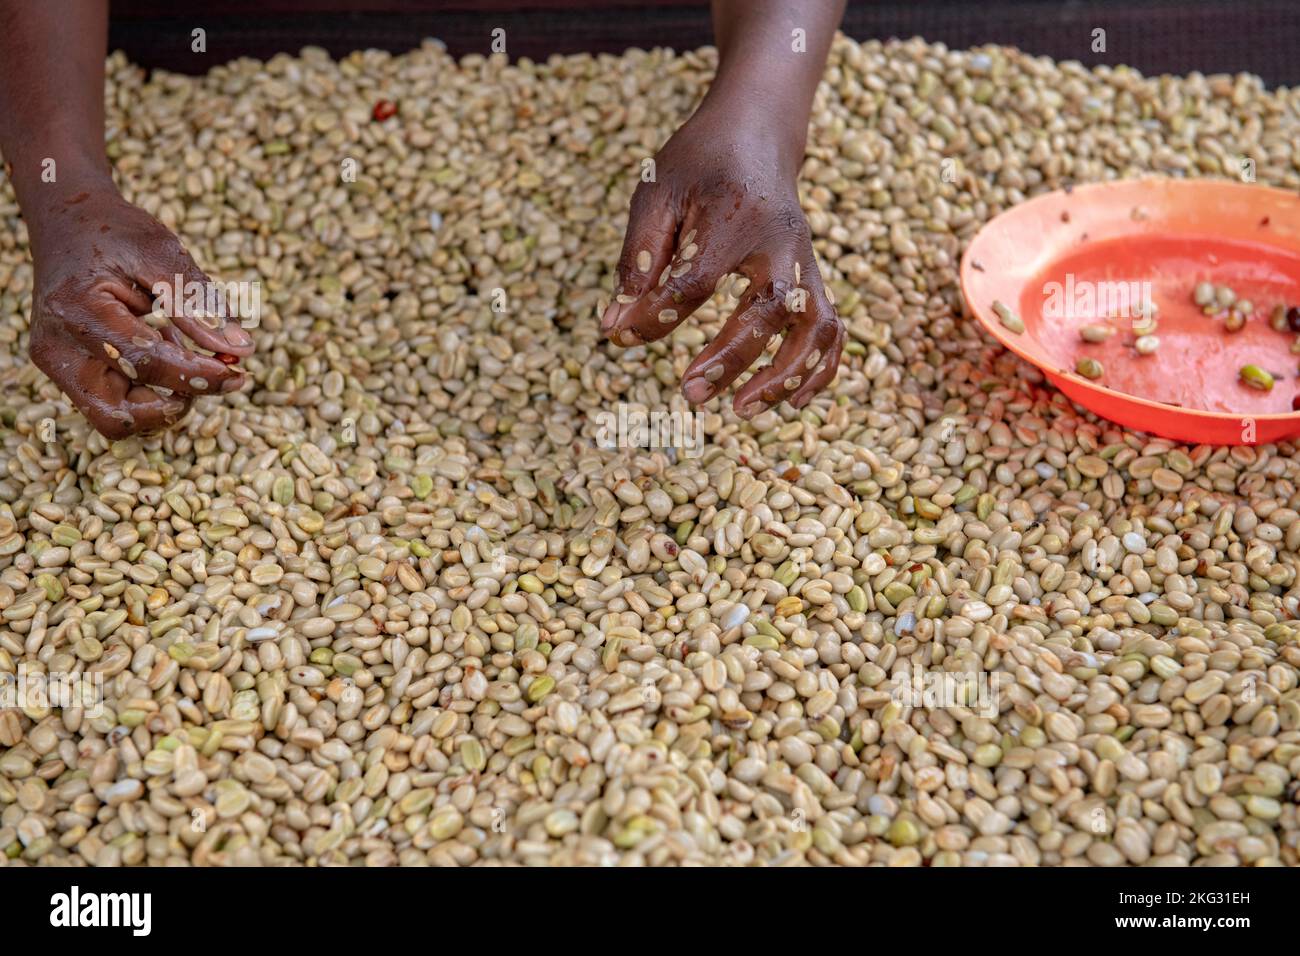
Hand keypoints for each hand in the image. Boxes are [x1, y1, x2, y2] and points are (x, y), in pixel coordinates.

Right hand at [25, 180, 253, 438]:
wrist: (69, 221)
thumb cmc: (116, 231)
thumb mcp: (161, 253)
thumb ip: (198, 302)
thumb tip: (240, 349)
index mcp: (77, 310)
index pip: (144, 364)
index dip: (197, 375)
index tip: (239, 373)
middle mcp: (56, 347)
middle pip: (119, 414)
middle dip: (175, 405)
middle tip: (218, 377)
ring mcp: (56, 363)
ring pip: (114, 419)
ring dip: (163, 402)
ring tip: (187, 356)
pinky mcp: (66, 370)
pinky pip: (113, 402)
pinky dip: (150, 391)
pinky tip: (168, 352)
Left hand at [601, 106, 842, 418]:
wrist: (756, 131)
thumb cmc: (698, 164)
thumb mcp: (657, 194)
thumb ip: (637, 259)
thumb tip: (615, 325)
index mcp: (734, 216)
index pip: (695, 281)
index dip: (655, 317)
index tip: (619, 337)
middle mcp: (780, 240)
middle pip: (768, 308)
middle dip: (732, 357)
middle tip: (689, 393)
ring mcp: (804, 260)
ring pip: (814, 325)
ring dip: (785, 374)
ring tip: (742, 411)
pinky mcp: (813, 276)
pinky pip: (831, 329)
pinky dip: (819, 369)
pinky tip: (789, 403)